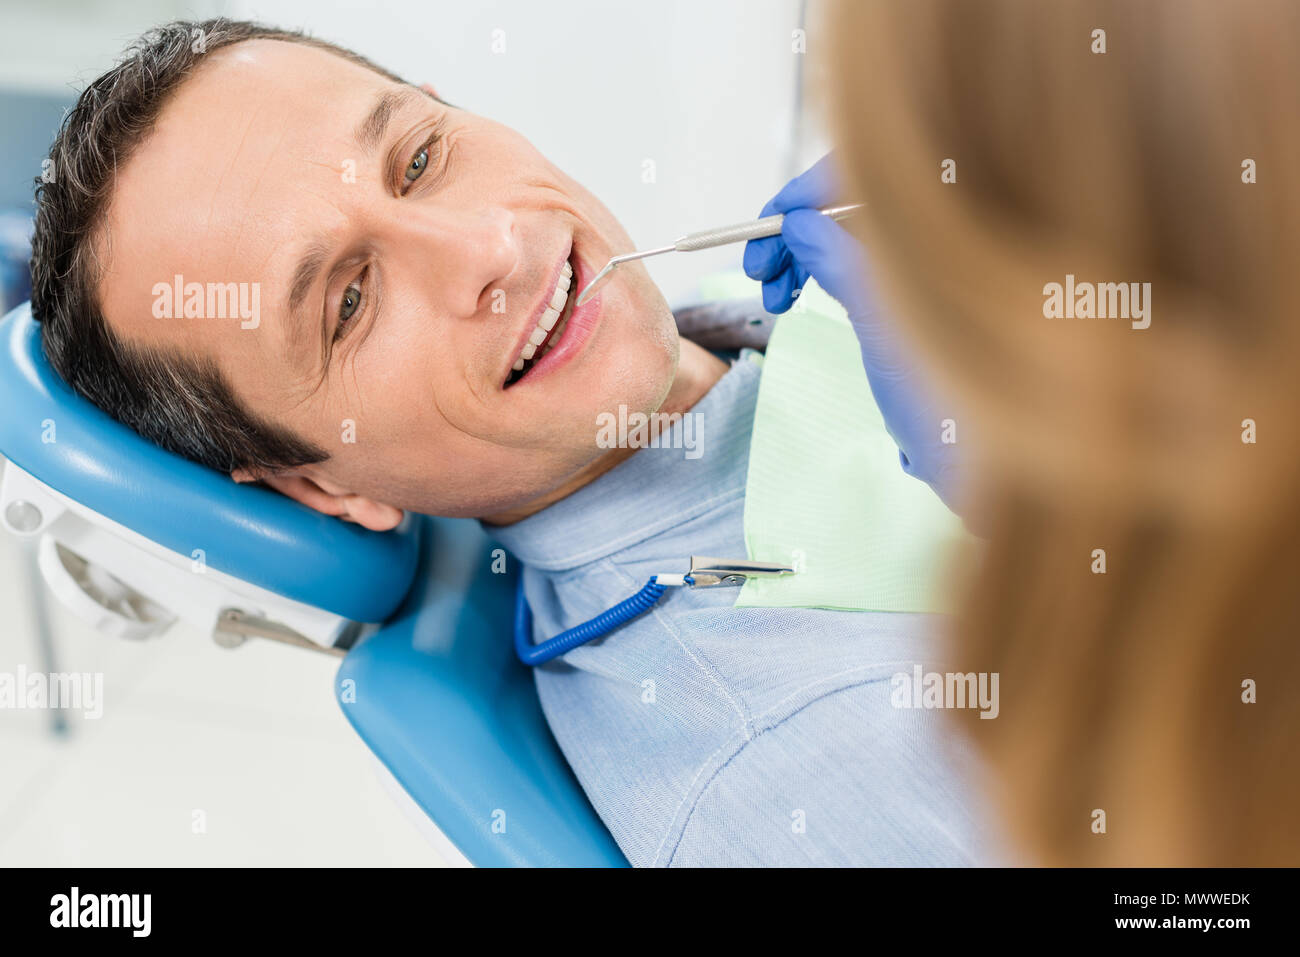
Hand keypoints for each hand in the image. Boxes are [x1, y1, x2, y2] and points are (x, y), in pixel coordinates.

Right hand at [743, 155, 966, 515]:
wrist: (981, 458)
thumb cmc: (947, 398)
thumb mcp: (882, 327)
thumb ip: (841, 263)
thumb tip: (798, 221)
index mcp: (949, 226)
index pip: (871, 173)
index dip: (808, 192)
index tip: (764, 228)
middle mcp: (943, 233)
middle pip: (856, 198)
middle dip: (797, 228)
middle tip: (755, 273)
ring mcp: (932, 261)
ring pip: (851, 229)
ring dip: (802, 252)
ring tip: (774, 296)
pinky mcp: (917, 290)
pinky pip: (858, 256)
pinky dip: (821, 270)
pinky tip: (795, 295)